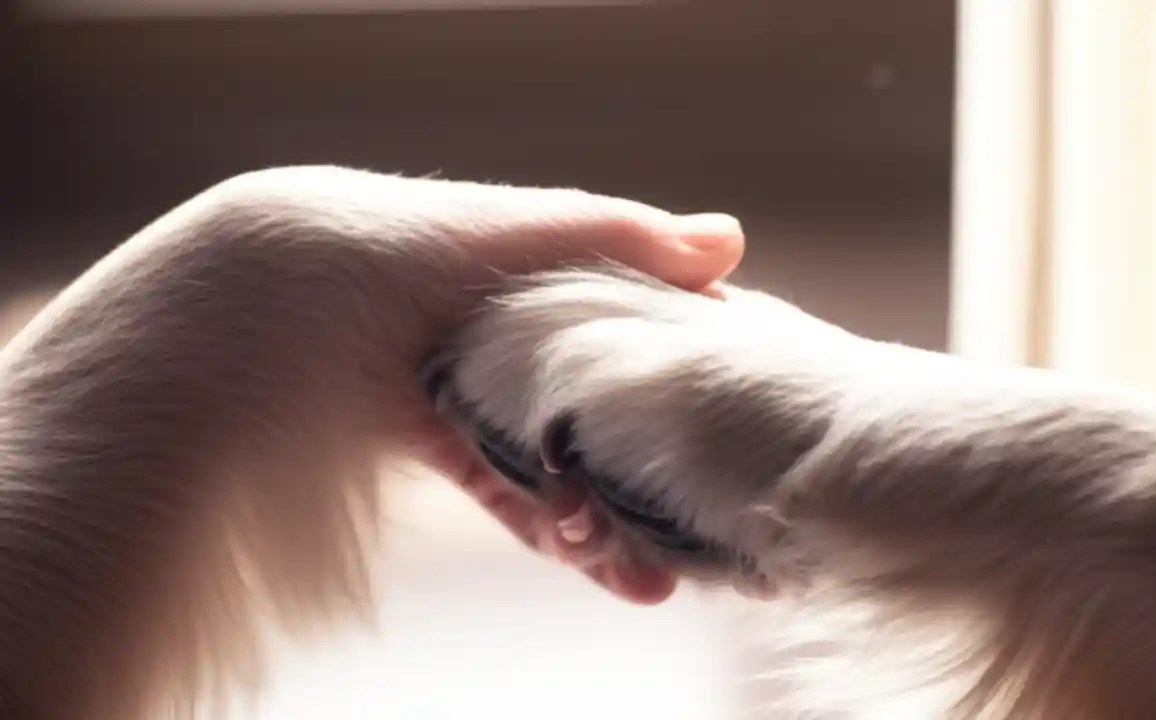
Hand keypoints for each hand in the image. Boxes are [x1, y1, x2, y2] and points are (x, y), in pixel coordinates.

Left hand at [402, 186, 742, 603]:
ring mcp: (492, 397)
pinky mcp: (451, 448)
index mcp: (552, 277)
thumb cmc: (400, 247)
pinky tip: (607, 571)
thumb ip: (623, 237)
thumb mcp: (518, 233)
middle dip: (663, 469)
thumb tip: (731, 244)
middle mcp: (529, 337)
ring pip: (571, 469)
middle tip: (712, 523)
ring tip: (659, 572)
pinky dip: (559, 535)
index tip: (745, 419)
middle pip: (613, 411)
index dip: (694, 374)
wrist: (276, 305)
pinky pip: (515, 500)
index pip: (645, 327)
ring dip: (616, 524)